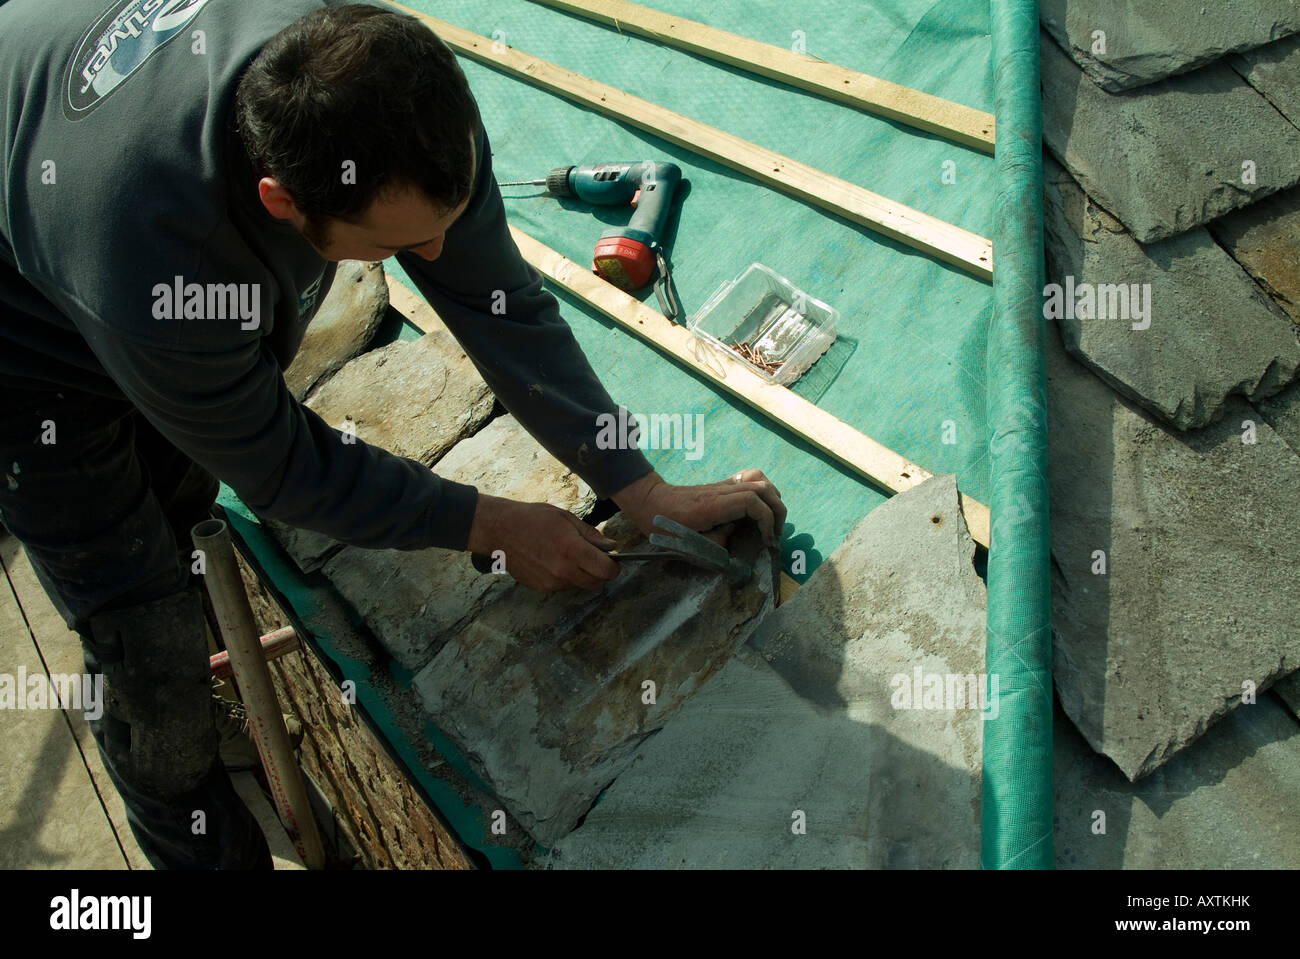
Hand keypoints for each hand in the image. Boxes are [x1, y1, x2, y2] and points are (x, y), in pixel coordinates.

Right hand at [466, 494, 619, 591]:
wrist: (500, 530)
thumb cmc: (533, 518)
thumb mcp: (566, 518)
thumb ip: (591, 535)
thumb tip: (611, 546)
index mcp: (572, 550)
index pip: (606, 571)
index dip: (613, 566)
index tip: (612, 561)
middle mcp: (563, 570)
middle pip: (596, 584)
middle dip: (600, 574)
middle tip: (594, 559)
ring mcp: (551, 582)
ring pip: (580, 586)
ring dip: (582, 576)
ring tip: (569, 557)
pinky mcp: (541, 588)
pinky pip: (563, 587)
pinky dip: (565, 578)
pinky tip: (554, 561)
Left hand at [612, 469, 785, 546]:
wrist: (651, 502)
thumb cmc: (664, 525)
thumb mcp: (687, 544)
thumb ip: (715, 543)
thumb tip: (734, 536)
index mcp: (713, 505)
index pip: (752, 501)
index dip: (766, 519)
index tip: (767, 539)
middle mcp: (722, 490)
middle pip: (762, 487)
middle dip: (777, 510)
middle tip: (776, 533)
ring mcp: (723, 485)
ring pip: (759, 479)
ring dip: (773, 499)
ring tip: (773, 521)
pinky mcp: (723, 485)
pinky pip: (750, 479)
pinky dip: (763, 490)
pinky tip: (761, 507)